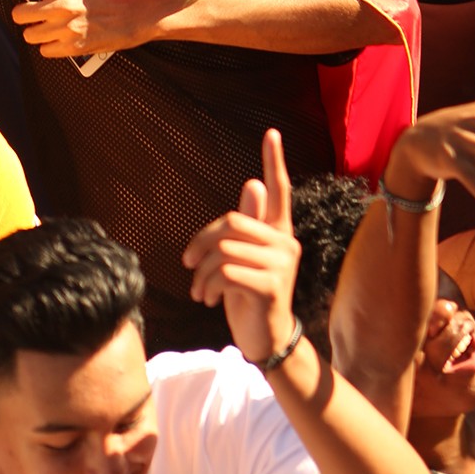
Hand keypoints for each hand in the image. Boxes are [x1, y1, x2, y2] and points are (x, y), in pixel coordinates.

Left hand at [0, 0, 149, 55]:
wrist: (134, 15)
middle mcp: (61, 6)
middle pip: (19, 13)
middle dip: (21, 12)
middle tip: (28, 12)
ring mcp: (66, 28)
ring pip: (29, 35)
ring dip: (33, 31)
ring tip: (42, 27)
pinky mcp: (73, 47)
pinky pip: (44, 50)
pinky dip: (48, 46)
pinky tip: (55, 39)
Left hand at [183, 128, 298, 364]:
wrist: (264, 340)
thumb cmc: (248, 295)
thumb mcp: (240, 259)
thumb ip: (245, 225)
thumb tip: (254, 183)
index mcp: (277, 232)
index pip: (279, 191)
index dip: (274, 161)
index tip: (271, 133)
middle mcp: (285, 243)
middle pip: (232, 221)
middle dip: (202, 242)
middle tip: (189, 264)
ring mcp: (281, 264)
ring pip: (225, 249)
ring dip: (202, 272)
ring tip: (199, 289)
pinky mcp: (272, 286)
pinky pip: (227, 271)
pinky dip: (208, 284)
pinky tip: (207, 299)